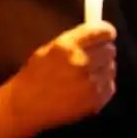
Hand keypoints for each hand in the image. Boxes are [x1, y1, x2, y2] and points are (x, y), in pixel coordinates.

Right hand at [6, 21, 117, 135]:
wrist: (25, 107)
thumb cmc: (34, 76)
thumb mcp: (48, 49)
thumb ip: (74, 40)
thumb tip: (99, 31)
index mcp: (67, 46)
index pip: (102, 31)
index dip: (105, 32)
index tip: (105, 34)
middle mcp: (82, 63)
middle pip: (110, 49)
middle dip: (102, 51)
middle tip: (92, 56)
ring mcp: (90, 84)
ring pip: (111, 68)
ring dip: (102, 69)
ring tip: (84, 75)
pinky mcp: (96, 101)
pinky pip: (109, 86)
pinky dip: (101, 85)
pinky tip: (85, 88)